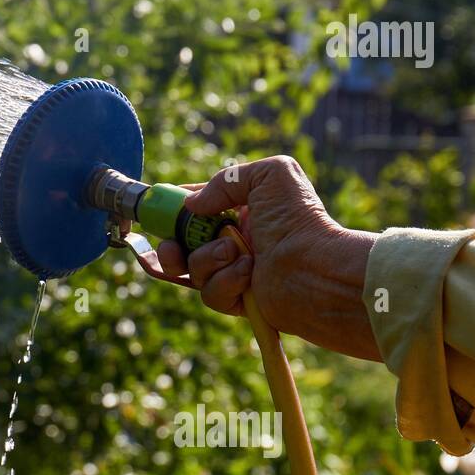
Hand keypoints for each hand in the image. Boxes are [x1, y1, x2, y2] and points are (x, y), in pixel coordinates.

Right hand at [152, 156, 381, 360]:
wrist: (318, 268)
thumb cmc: (300, 219)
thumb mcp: (269, 174)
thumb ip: (226, 179)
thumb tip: (193, 205)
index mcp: (243, 211)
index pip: (196, 209)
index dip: (175, 210)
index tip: (156, 210)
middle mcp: (236, 241)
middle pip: (183, 244)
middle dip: (172, 244)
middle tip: (175, 246)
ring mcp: (235, 271)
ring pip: (192, 269)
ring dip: (207, 260)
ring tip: (235, 254)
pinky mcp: (238, 300)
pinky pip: (210, 293)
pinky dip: (225, 281)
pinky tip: (249, 274)